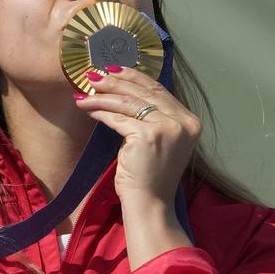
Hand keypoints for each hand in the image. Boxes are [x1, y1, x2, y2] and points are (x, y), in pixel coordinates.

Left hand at [74, 64, 200, 209]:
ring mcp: (168, 128)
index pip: (159, 90)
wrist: (151, 204)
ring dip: (103, 97)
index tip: (115, 69)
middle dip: (116, 82)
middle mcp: (183, 122)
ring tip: (85, 93)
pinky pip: (118, 118)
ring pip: (129, 104)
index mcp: (190, 121)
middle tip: (94, 76)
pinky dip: (100, 112)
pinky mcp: (148, 136)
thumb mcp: (160, 141)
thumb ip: (154, 117)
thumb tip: (125, 89)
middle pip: (144, 92)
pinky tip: (88, 109)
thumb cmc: (151, 177)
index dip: (135, 77)